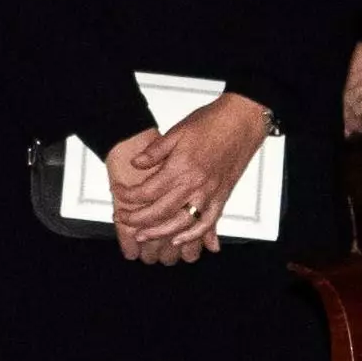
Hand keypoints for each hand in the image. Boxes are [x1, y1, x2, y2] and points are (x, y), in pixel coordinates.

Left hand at [106, 92, 271, 263]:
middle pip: (160, 212)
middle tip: (125, 219)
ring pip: (180, 224)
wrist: (242, 121)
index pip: (147, 191)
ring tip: (144, 235)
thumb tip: (137, 163)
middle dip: (138, 219)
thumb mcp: (177, 131)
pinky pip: (206, 223)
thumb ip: (155, 151)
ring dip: (160, 233)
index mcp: (181, 168)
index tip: (119, 193)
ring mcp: (209, 194)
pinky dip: (192, 235)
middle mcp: (195, 185)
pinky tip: (178, 239)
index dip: (129, 196)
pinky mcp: (222, 197)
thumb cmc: (212, 122)